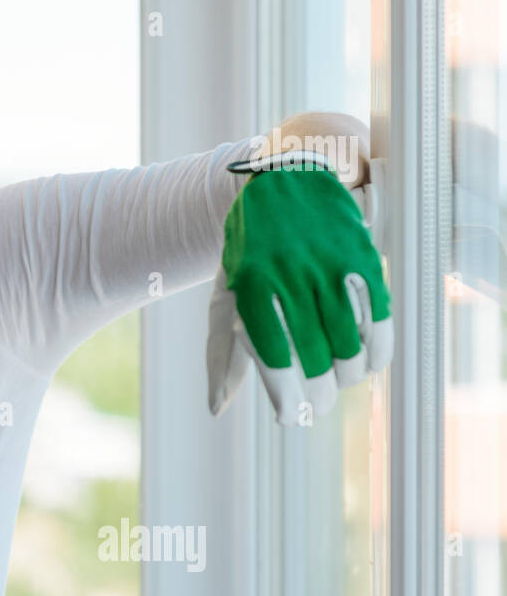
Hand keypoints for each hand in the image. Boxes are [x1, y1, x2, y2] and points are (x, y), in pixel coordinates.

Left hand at [206, 159, 393, 424]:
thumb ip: (222, 351)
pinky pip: (377, 320)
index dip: (286, 396)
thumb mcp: (226, 293)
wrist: (284, 178)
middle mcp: (289, 276)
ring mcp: (329, 266)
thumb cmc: (250, 250)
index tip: (291, 417)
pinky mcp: (361, 258)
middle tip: (315, 406)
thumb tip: (216, 407)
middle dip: (317, 394)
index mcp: (249, 286)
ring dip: (346, 377)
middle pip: (314, 358)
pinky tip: (367, 363)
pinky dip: (376, 351)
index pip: (273, 357)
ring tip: (337, 381)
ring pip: (349, 347)